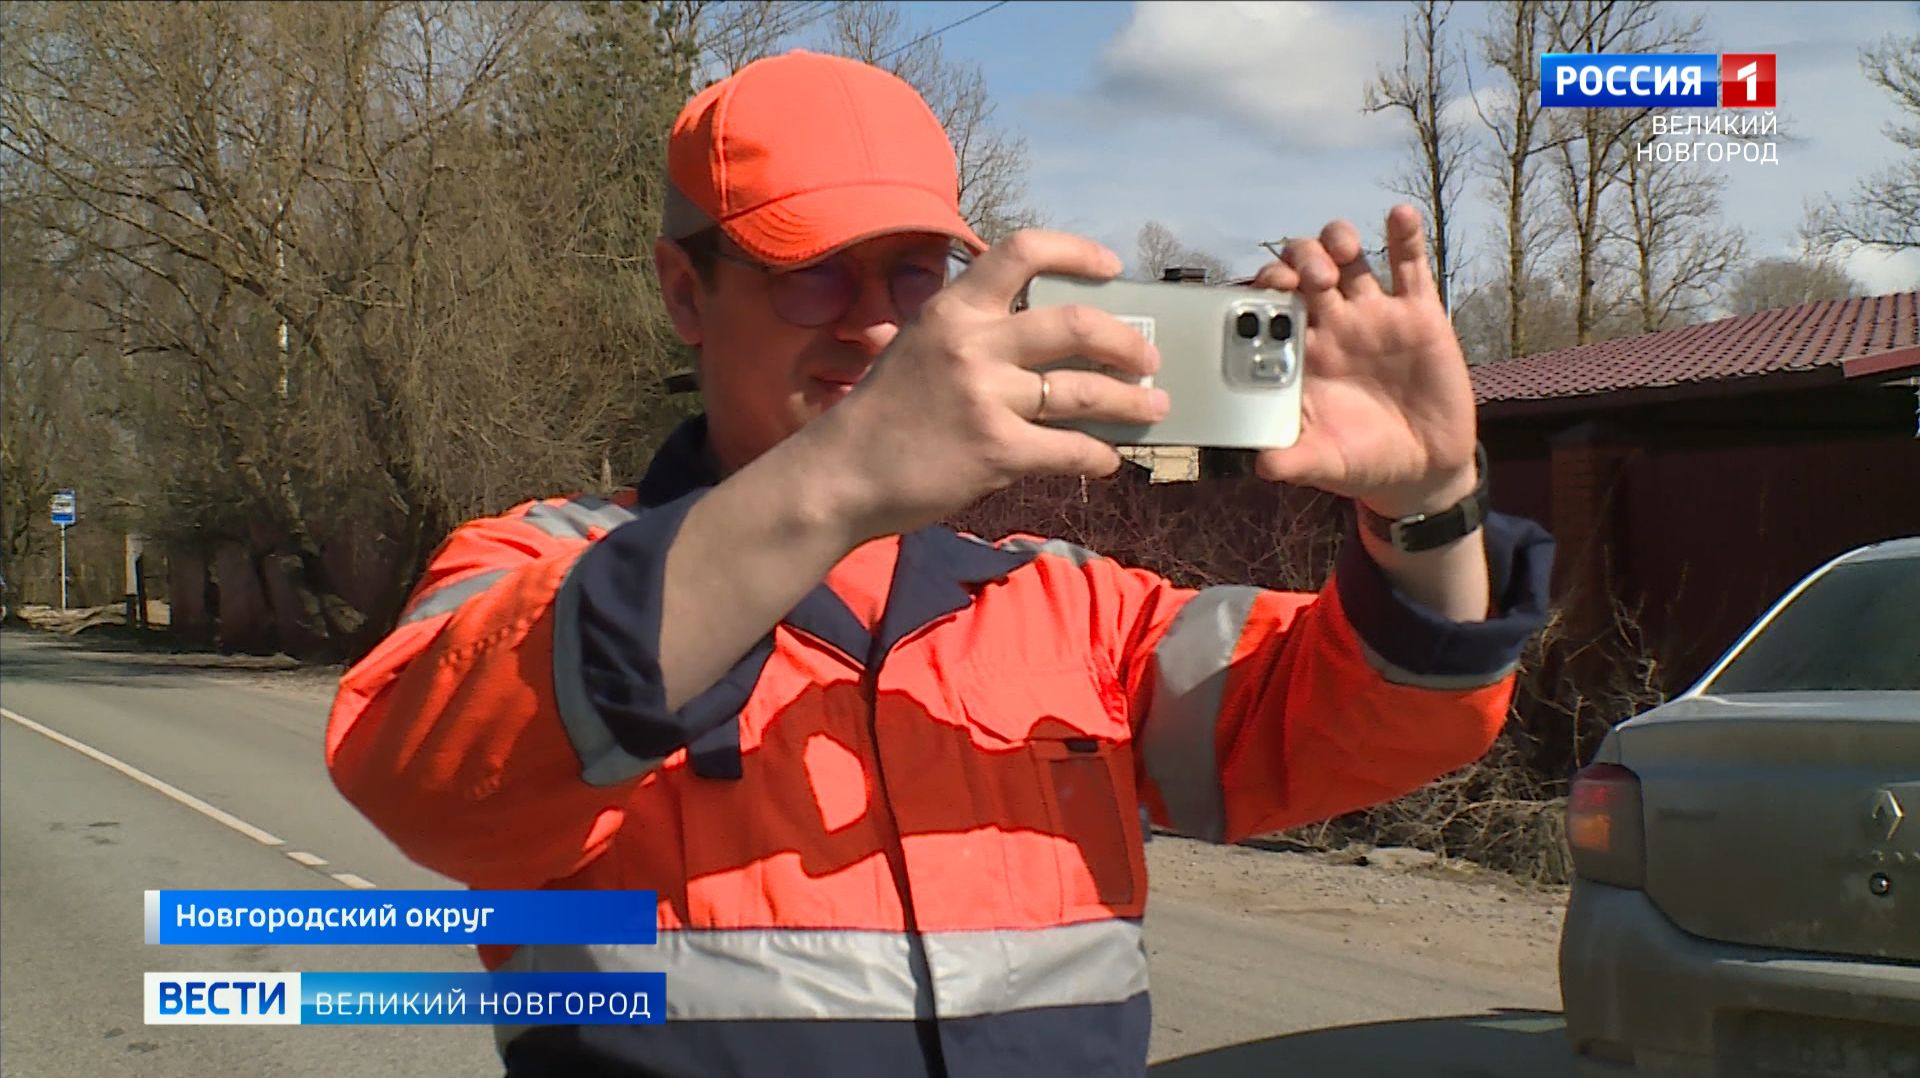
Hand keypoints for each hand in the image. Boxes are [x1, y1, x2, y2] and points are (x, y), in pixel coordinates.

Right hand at [812, 229, 1168, 539]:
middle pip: (1075, 326)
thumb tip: (1038, 335)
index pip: (1023, 252)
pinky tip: (1108, 459)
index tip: (1112, 268)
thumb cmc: (882, 414)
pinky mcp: (996, 450)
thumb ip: (970, 331)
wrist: (840, 475)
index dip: (1077, 253)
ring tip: (1153, 409)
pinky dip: (1097, 455)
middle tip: (1148, 359)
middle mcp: (973, 344)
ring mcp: (986, 398)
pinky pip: (1069, 448)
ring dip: (1131, 402)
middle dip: (1126, 342)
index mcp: (952, 309)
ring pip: (1084, 391)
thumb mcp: (915, 346)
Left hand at [1250, 205, 1478, 518]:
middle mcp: (1335, 326)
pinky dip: (1405, 236)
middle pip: (1307, 269)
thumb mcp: (1325, 464)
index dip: (1267, 288)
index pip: (1273, 303)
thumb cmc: (1364, 462)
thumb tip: (1261, 464)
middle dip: (1302, 259)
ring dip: (1340, 240)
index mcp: (1303, 353)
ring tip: (1344, 251)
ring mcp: (1376, 315)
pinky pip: (1410, 265)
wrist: (1424, 470)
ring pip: (1352, 258)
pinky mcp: (1419, 314)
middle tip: (1313, 276)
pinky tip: (1399, 216)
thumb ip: (1292, 461)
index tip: (1270, 291)